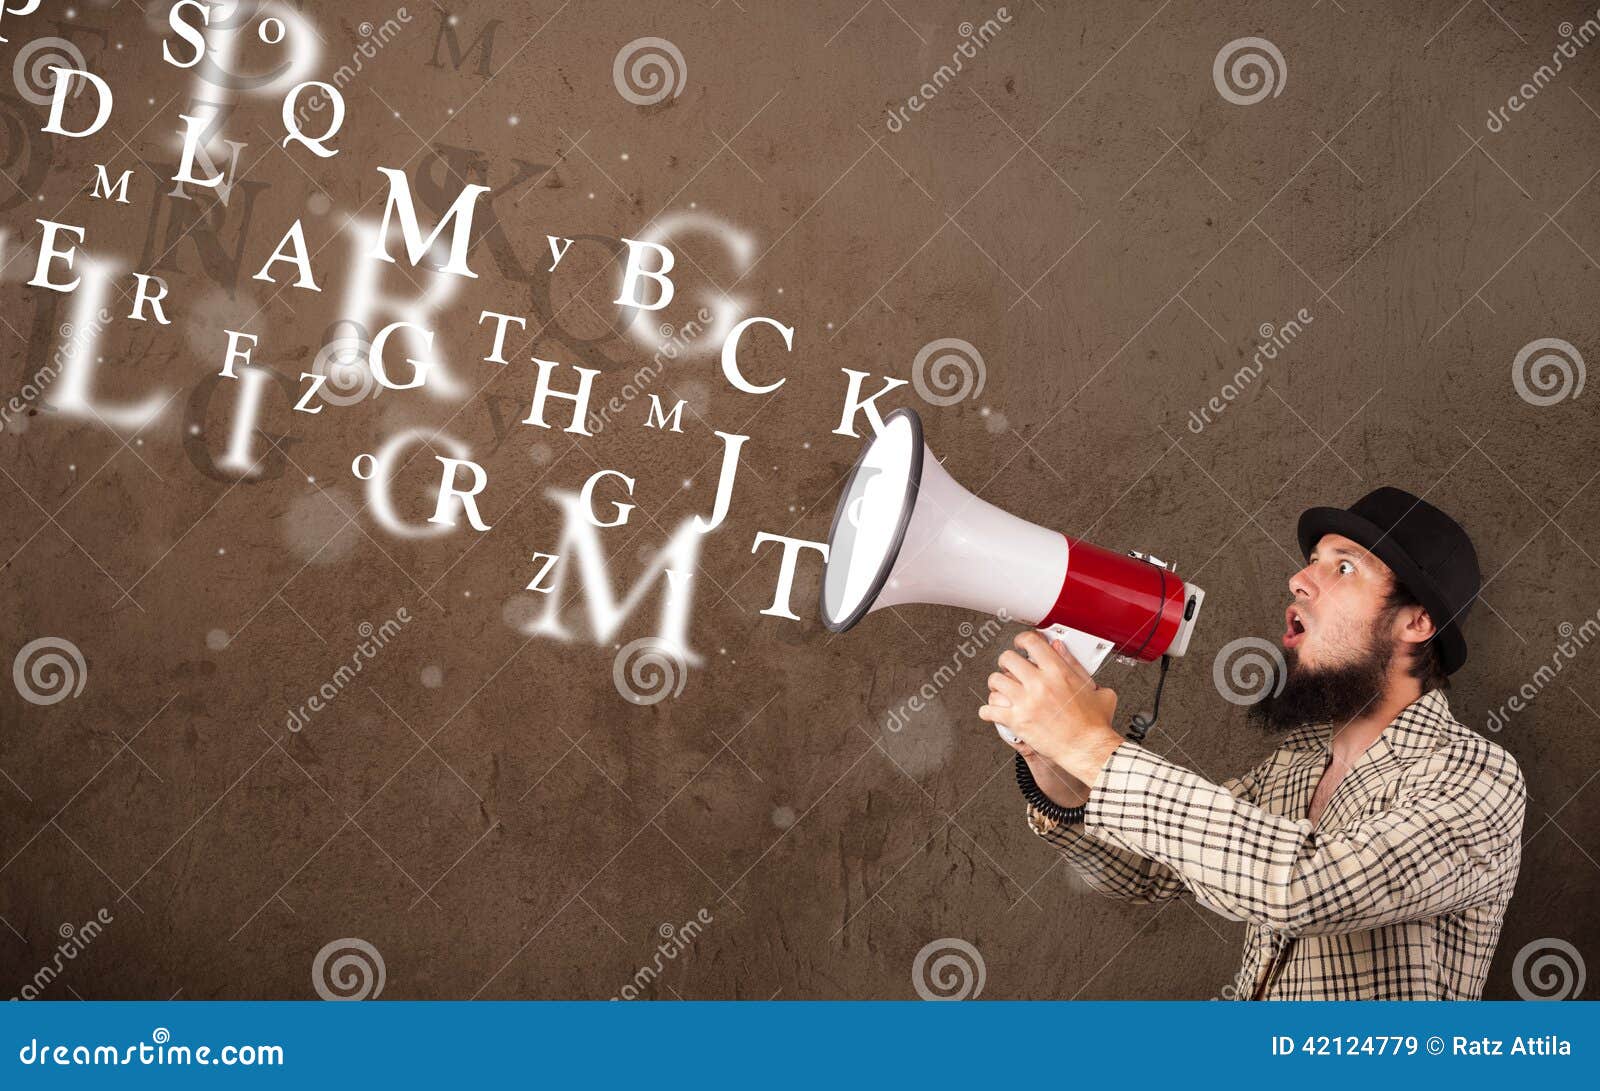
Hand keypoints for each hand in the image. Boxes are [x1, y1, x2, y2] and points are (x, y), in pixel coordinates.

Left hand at [979, 631, 1125, 786]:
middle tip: (1008, 667)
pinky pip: (989, 709)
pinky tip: (992, 711)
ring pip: (995, 681)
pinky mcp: (1017, 721)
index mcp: (1058, 672)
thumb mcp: (1094, 688)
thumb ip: (1076, 665)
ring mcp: (1026, 701)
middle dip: (1006, 662)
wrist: (1088, 749)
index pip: (1031, 642)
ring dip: (996, 684)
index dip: (1022, 640)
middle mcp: (1039, 684)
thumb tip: (1060, 648)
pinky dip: (987, 710)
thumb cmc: (1094, 724)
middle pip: (1008, 658)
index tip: (1020, 644)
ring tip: (1001, 688)